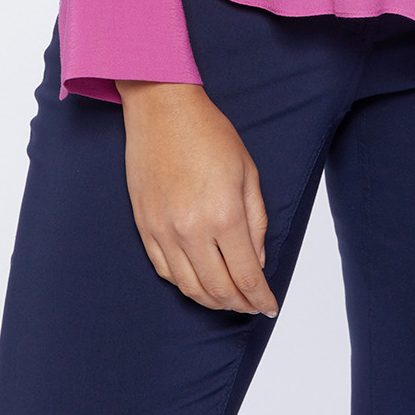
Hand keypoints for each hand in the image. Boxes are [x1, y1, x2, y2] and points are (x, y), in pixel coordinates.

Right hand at [116, 80, 280, 318]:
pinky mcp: (145, 226)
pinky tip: (198, 283)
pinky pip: (164, 271)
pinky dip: (184, 284)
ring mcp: (163, 231)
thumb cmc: (209, 132)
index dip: (260, 296)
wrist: (162, 109)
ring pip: (189, 287)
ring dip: (212, 300)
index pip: (246, 274)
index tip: (269, 306)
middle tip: (251, 305)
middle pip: (218, 289)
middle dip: (239, 304)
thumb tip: (256, 261)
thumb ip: (256, 221)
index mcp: (224, 214)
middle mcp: (191, 230)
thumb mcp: (247, 172)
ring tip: (228, 299)